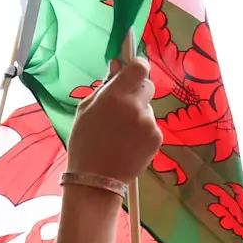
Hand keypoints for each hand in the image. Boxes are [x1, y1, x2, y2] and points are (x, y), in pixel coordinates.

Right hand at [66, 52, 160, 182]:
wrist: (96, 179)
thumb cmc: (85, 142)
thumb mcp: (86, 109)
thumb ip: (105, 84)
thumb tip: (117, 63)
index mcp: (115, 96)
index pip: (139, 67)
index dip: (138, 66)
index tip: (133, 72)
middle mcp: (135, 106)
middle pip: (147, 86)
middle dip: (137, 92)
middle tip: (123, 108)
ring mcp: (149, 123)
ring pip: (148, 108)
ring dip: (138, 114)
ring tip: (121, 134)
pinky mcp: (157, 138)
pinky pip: (151, 126)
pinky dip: (143, 131)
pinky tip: (129, 143)